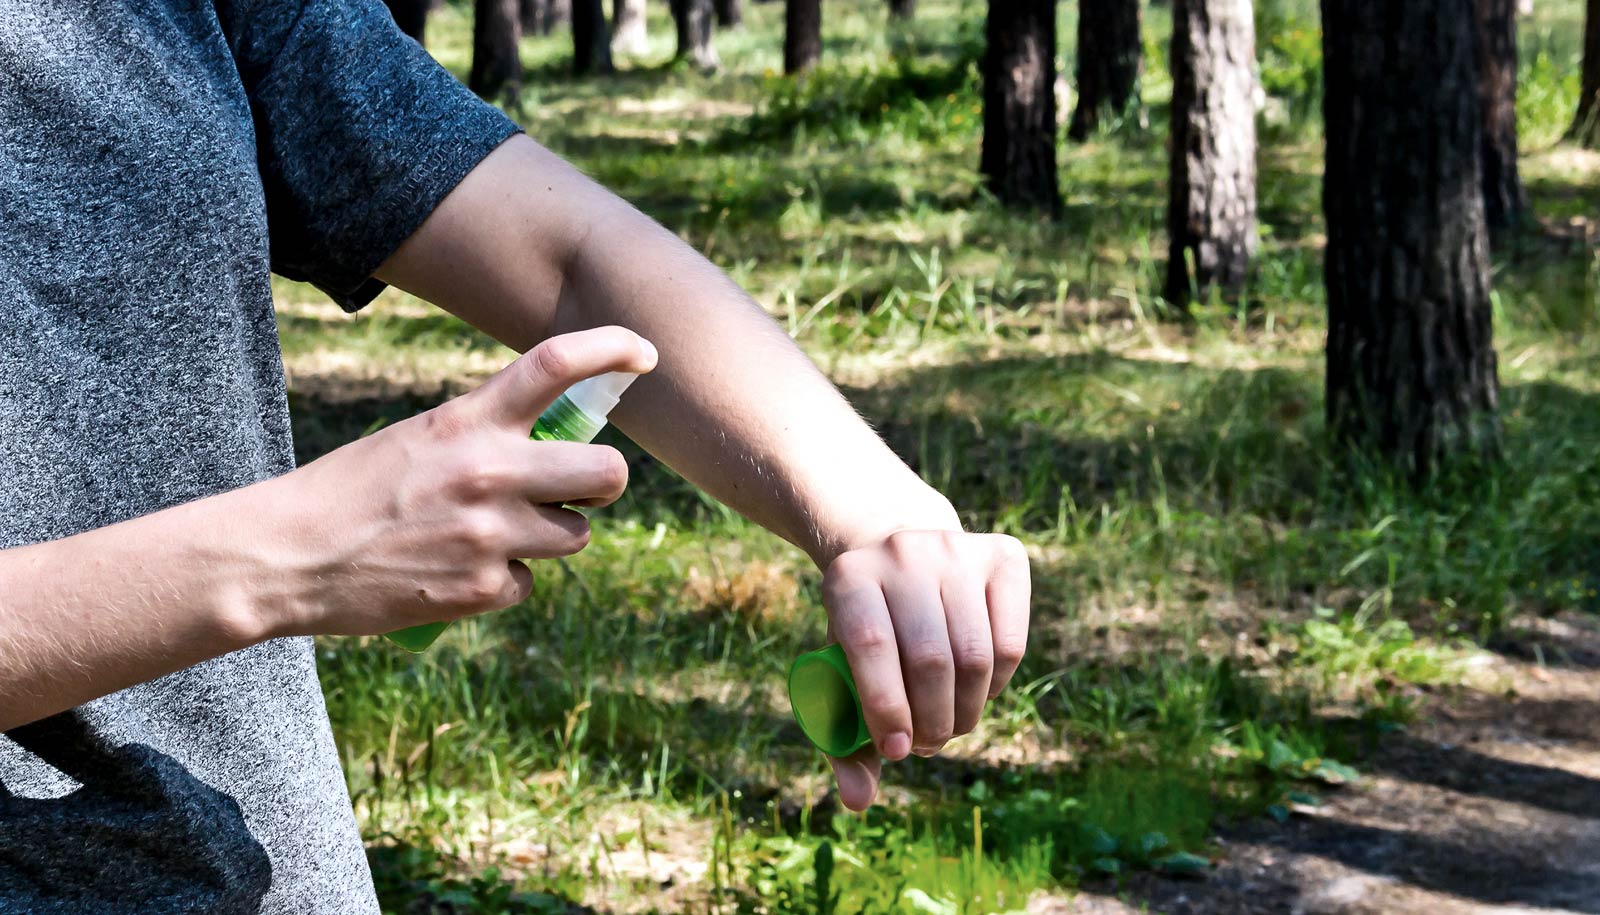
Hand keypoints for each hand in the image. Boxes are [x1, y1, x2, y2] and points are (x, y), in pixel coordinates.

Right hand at [260, 326, 656, 637]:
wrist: (287, 556)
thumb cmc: (352, 491)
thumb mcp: (420, 438)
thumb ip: (485, 435)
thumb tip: (554, 448)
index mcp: (468, 419)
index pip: (555, 363)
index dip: (612, 348)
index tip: (644, 353)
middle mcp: (490, 470)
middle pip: (609, 472)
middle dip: (605, 483)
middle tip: (582, 488)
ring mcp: (491, 533)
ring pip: (576, 534)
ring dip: (552, 534)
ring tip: (495, 533)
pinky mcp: (483, 588)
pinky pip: (530, 582)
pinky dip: (506, 580)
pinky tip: (459, 571)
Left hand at [821, 527, 1030, 810]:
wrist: (899, 559)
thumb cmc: (867, 633)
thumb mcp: (841, 674)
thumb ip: (844, 737)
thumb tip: (857, 802)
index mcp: (848, 577)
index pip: (871, 646)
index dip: (886, 707)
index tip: (894, 752)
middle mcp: (903, 552)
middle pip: (930, 658)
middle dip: (932, 721)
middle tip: (925, 745)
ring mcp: (957, 548)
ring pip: (976, 656)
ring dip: (966, 712)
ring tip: (948, 727)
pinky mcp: (1004, 554)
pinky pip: (1011, 644)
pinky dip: (996, 686)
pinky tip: (975, 692)